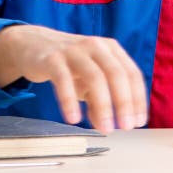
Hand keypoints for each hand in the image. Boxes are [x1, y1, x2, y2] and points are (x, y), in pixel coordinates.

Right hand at [0, 25, 146, 132]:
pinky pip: (63, 80)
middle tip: (126, 127)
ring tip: (105, 128)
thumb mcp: (88, 81)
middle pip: (116, 74)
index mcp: (111, 49)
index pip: (132, 73)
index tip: (139, 121)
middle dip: (124, 102)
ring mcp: (75, 51)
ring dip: (103, 105)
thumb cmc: (69, 65)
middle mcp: (96, 46)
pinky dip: (70, 101)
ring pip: (94, 76)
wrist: (33, 44)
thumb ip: (98, 102)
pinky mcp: (52, 58)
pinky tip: (74, 119)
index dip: (138, 98)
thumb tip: (106, 126)